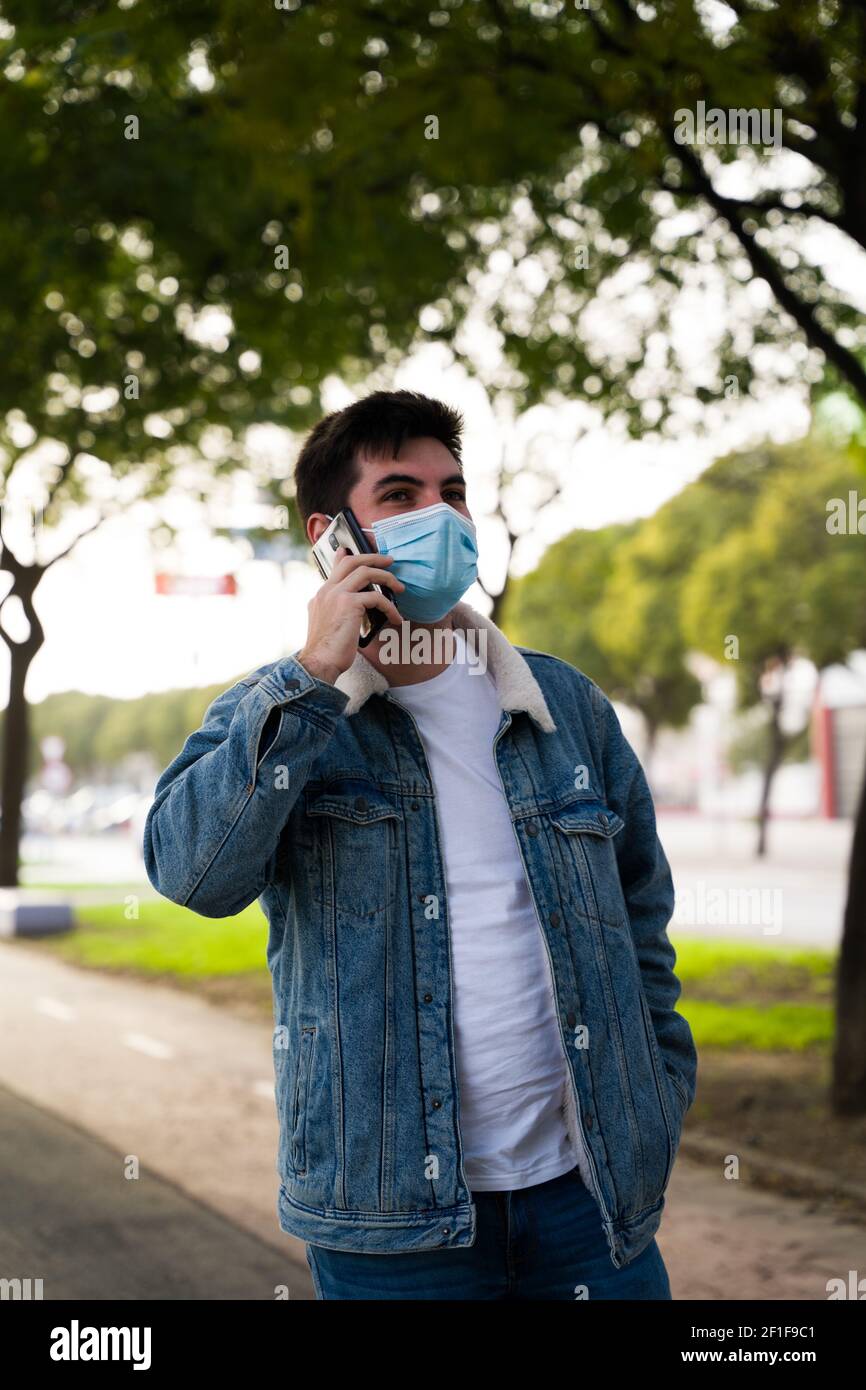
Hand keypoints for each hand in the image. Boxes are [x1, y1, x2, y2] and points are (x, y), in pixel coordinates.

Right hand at [297, 548, 403, 684]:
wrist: (319, 662)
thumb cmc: (326, 650)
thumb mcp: (326, 624)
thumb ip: (335, 610)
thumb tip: (351, 607)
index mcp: (322, 594)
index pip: (336, 568)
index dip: (346, 556)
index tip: (352, 549)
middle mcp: (327, 591)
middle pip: (352, 561)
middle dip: (373, 558)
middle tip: (390, 561)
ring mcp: (337, 595)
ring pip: (365, 572)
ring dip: (386, 577)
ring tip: (399, 588)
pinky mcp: (349, 604)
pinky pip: (376, 597)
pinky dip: (390, 607)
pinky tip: (396, 618)